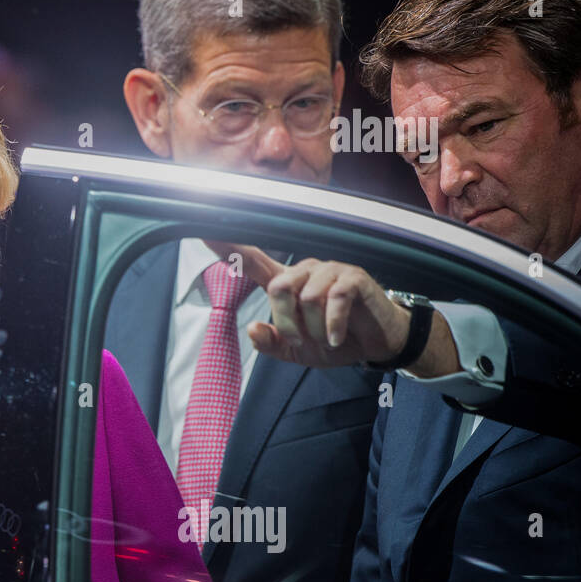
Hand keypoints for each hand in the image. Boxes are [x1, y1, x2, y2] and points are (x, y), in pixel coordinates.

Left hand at [203, 241, 411, 367]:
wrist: (375, 345)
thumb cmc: (334, 340)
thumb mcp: (296, 352)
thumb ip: (271, 343)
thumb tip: (252, 329)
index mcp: (286, 284)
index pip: (252, 260)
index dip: (228, 246)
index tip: (205, 229)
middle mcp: (304, 271)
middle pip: (277, 287)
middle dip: (287, 322)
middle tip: (302, 340)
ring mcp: (330, 271)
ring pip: (306, 297)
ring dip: (314, 328)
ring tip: (326, 337)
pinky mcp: (354, 278)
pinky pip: (334, 298)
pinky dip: (333, 325)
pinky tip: (337, 337)